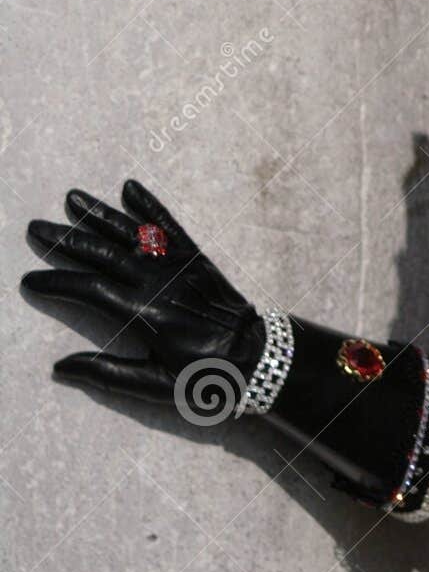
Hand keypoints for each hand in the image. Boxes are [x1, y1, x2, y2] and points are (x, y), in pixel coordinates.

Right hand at [23, 182, 258, 407]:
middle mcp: (156, 281)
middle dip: (66, 240)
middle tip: (35, 227)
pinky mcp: (195, 256)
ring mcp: (177, 264)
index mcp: (142, 313)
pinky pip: (168, 225)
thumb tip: (58, 368)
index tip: (30, 279)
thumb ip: (106, 373)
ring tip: (72, 197)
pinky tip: (130, 187)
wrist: (255, 354)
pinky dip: (148, 205)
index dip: (57, 282)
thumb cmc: (204, 375)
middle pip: (102, 253)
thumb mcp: (153, 385)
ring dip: (100, 214)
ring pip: (130, 232)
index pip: (88, 289)